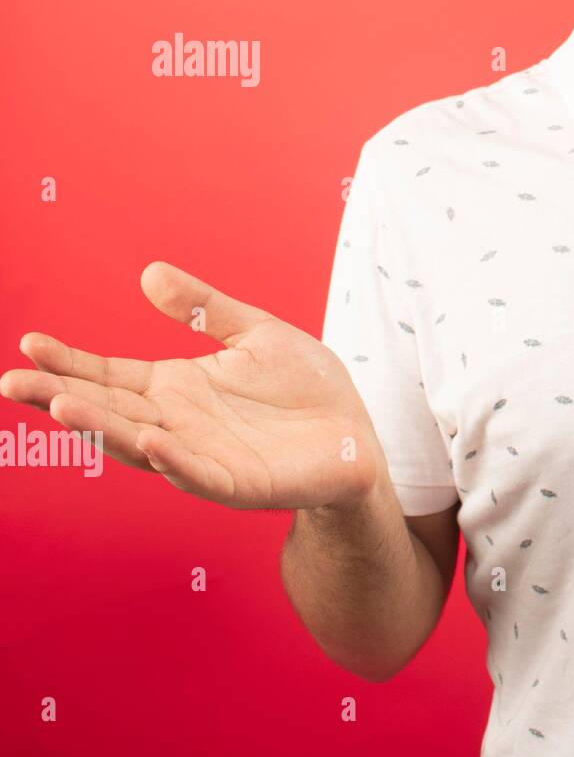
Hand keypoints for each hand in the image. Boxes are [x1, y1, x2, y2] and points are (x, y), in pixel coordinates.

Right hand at [0, 262, 382, 509]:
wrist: (356, 436)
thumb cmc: (307, 389)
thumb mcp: (256, 333)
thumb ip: (204, 309)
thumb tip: (149, 273)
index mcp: (178, 389)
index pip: (110, 376)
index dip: (71, 363)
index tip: (30, 343)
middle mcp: (179, 425)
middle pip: (110, 412)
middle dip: (62, 396)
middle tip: (13, 381)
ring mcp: (205, 457)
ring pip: (142, 446)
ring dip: (103, 429)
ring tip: (64, 405)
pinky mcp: (242, 483)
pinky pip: (201, 475)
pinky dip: (176, 462)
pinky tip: (153, 442)